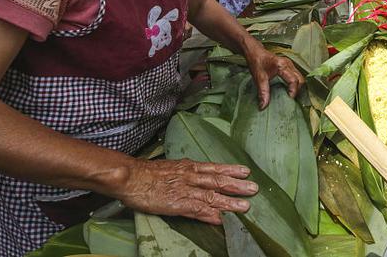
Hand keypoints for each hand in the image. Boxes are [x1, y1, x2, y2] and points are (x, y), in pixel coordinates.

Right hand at [119, 158, 256, 223]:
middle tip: (255, 188)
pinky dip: (212, 215)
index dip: (230, 169)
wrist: (131, 177)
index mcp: (188, 166)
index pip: (214, 167)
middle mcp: (190, 176)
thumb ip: (183, 170)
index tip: (245, 171)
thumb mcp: (169, 166)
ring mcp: (186, 190)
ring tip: (246, 206)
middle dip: (237, 185)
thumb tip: (193, 171)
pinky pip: (198, 210)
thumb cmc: (145, 173)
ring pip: (212, 195)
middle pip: (218, 180)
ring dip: (230, 201)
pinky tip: (222, 219)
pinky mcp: (178, 203)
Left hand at [243, 43, 303, 108]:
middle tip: (290, 99)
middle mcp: (288, 64)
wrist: (255, 52)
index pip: (294, 80)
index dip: (293, 91)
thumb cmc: (257, 62)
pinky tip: (288, 90)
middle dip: (297, 90)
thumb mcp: (259, 78)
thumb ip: (263, 92)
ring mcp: (290, 64)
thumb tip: (263, 106)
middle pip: (300, 79)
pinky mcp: (289, 66)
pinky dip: (295, 84)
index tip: (289, 99)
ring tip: (289, 95)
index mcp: (282, 66)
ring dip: (297, 87)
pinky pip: (296, 75)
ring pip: (300, 77)